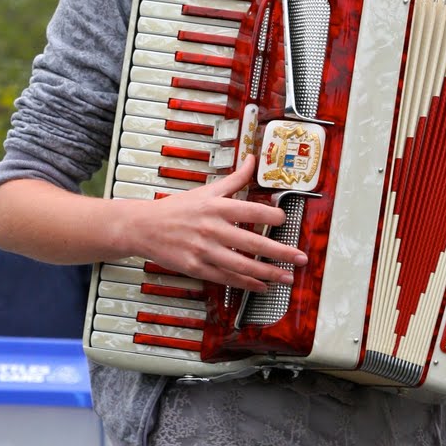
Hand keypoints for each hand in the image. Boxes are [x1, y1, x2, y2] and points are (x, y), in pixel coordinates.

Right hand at [120, 154, 306, 292]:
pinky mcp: (197, 268)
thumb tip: (253, 160)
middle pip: (253, 243)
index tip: (285, 221)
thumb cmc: (177, 208)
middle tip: (301, 258)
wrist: (144, 227)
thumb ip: (234, 178)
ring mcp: (204, 250)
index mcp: (217, 207)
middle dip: (281, 252)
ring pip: (242, 265)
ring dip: (268, 273)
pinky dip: (246, 283)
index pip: (253, 212)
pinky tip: (261, 285)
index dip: (274, 217)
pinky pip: (226, 278)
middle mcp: (213, 229)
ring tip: (287, 277)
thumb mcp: (207, 189)